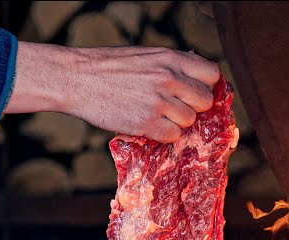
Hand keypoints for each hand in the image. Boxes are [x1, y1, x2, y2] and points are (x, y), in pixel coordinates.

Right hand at [6, 43, 220, 142]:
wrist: (76, 78)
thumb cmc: (109, 67)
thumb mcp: (145, 55)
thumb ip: (172, 64)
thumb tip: (197, 73)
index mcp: (170, 58)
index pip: (211, 74)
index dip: (205, 86)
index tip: (195, 92)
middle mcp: (168, 78)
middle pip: (204, 102)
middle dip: (193, 107)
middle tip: (175, 107)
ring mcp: (158, 102)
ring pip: (189, 121)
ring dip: (177, 122)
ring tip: (157, 115)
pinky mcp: (145, 123)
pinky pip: (172, 136)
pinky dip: (163, 135)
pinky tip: (149, 125)